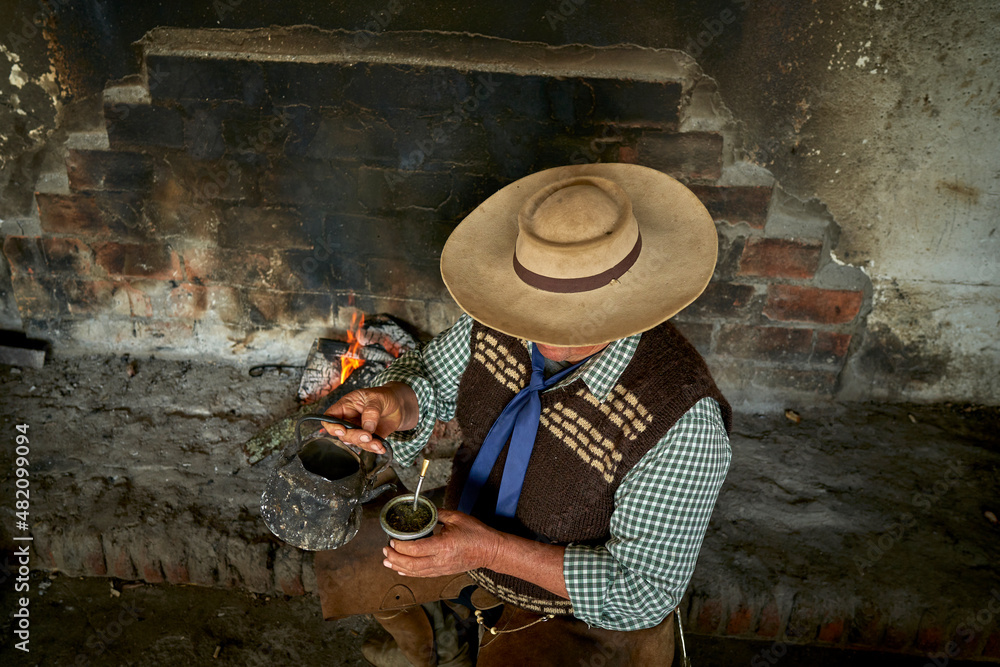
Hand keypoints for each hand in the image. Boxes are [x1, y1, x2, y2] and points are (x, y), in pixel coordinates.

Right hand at [322, 382, 416, 454]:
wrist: (399, 405)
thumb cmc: (384, 396)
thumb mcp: (377, 398)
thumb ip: (371, 411)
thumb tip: (367, 428)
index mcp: (346, 406)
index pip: (330, 417)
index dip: (331, 426)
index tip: (342, 430)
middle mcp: (349, 419)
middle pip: (342, 433)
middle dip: (354, 437)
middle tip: (368, 436)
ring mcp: (358, 430)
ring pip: (354, 442)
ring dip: (366, 444)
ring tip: (378, 444)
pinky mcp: (368, 438)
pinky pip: (367, 446)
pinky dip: (374, 448)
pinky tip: (381, 448)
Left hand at [382, 510, 502, 577]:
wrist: (490, 550)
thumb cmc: (476, 533)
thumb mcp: (457, 518)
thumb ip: (438, 514)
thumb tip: (424, 510)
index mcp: (443, 546)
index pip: (415, 549)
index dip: (400, 546)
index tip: (392, 540)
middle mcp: (440, 560)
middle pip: (411, 564)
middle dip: (395, 558)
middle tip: (385, 551)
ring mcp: (441, 569)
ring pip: (415, 572)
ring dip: (399, 567)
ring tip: (387, 561)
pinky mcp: (443, 572)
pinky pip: (422, 575)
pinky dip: (409, 572)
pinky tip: (401, 569)